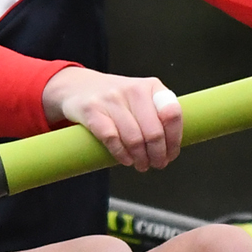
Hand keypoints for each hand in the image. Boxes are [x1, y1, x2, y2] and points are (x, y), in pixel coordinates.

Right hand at [41, 67, 183, 170]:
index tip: (171, 154)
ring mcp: (111, 99)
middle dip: (158, 155)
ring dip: (141, 159)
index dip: (174, 140)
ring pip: (134, 138)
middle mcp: (133, 89)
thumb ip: (157, 116)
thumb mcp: (141, 97)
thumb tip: (171, 149)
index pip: (173, 114)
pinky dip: (121, 154)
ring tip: (141, 165)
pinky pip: (112, 138)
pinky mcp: (92, 110)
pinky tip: (126, 160)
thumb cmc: (116, 98)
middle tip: (157, 164)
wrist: (77, 86)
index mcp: (151, 86)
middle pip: (154, 132)